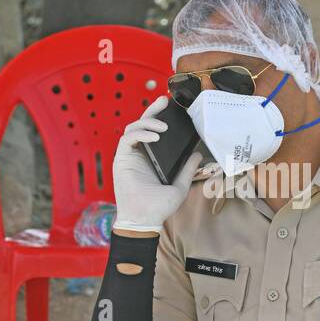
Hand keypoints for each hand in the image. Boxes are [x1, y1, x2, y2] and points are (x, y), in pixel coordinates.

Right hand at [112, 95, 202, 231]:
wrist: (144, 220)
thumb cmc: (159, 207)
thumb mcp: (180, 185)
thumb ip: (187, 169)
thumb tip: (198, 154)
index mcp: (151, 157)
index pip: (153, 131)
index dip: (160, 117)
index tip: (171, 107)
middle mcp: (139, 153)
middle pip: (142, 124)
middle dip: (152, 110)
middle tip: (164, 101)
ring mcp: (129, 155)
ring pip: (133, 127)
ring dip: (147, 122)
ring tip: (163, 127)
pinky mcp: (121, 158)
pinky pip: (128, 138)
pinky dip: (141, 133)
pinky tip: (155, 135)